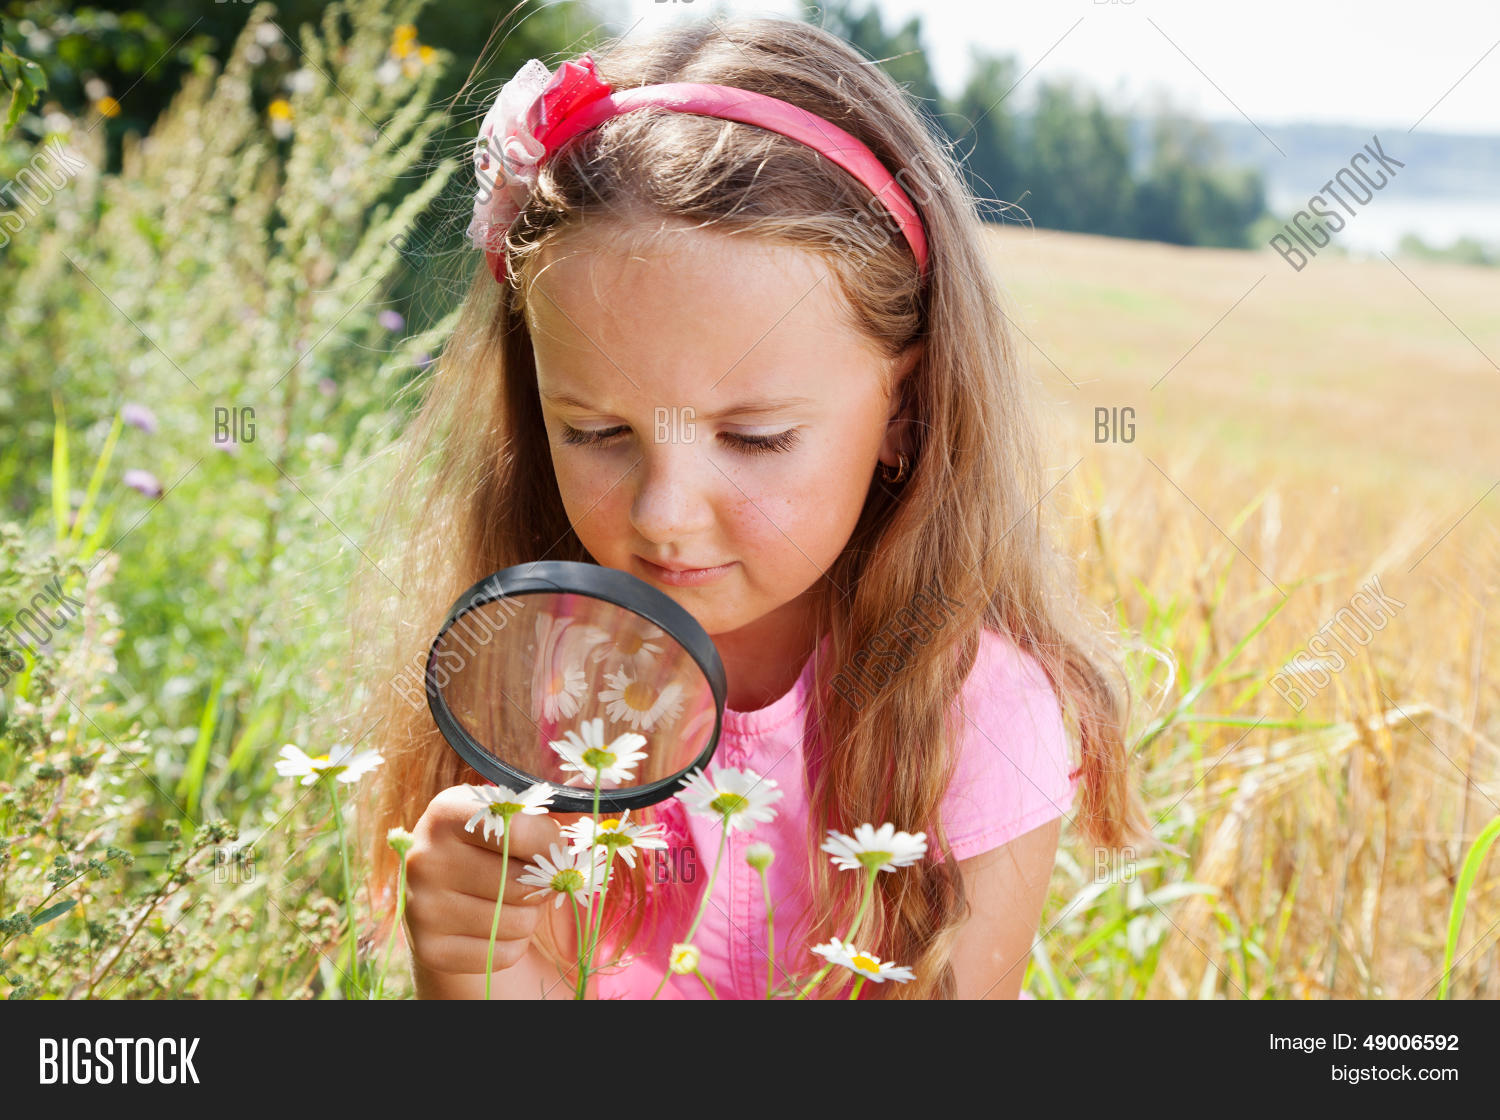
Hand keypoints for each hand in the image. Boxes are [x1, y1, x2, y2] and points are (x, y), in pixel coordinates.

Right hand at [403, 784, 567, 980]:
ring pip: (517, 922)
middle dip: (542, 883)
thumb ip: (561, 804)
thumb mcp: (520, 817)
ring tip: (510, 899)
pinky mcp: (428, 949)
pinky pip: (503, 954)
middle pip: (520, 882)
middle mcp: (426, 857)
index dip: (550, 841)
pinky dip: (514, 944)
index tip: (553, 844)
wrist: (450, 895)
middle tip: (530, 876)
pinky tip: (495, 925)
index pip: (518, 828)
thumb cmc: (497, 847)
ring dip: (530, 915)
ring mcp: (420, 906)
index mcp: (447, 810)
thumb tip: (604, 782)